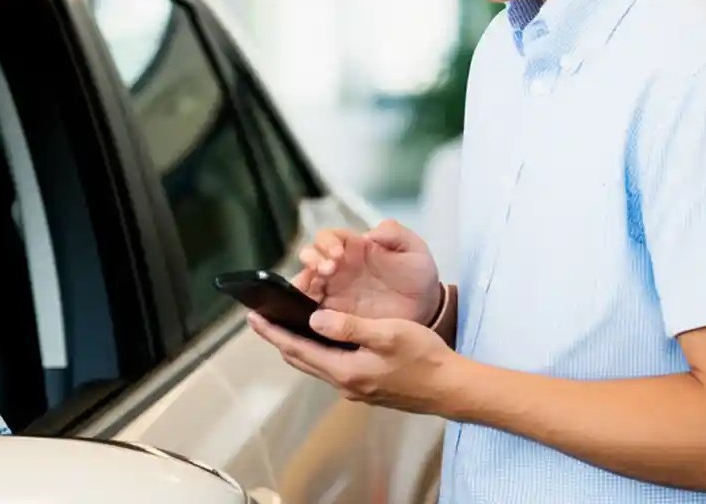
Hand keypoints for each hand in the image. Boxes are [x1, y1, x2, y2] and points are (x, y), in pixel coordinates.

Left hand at [246, 307, 459, 415]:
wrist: (452, 388)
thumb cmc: (424, 358)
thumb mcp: (387, 333)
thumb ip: (348, 326)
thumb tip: (313, 320)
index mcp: (345, 370)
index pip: (297, 349)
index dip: (273, 332)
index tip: (253, 317)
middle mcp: (345, 384)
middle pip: (301, 359)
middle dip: (279, 338)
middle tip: (262, 318)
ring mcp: (357, 388)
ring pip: (316, 364)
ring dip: (299, 345)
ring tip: (286, 324)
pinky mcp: (368, 387)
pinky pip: (333, 367)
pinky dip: (319, 351)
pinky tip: (324, 339)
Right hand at [295, 220, 441, 324]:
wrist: (426, 308)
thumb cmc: (417, 274)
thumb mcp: (413, 249)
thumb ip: (395, 234)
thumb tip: (370, 233)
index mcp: (353, 247)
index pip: (328, 237)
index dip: (327, 243)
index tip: (338, 254)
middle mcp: (337, 267)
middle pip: (309, 257)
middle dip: (312, 260)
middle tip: (327, 270)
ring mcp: (333, 290)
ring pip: (305, 283)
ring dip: (303, 284)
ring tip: (311, 291)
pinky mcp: (334, 314)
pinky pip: (312, 310)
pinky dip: (304, 309)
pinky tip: (310, 313)